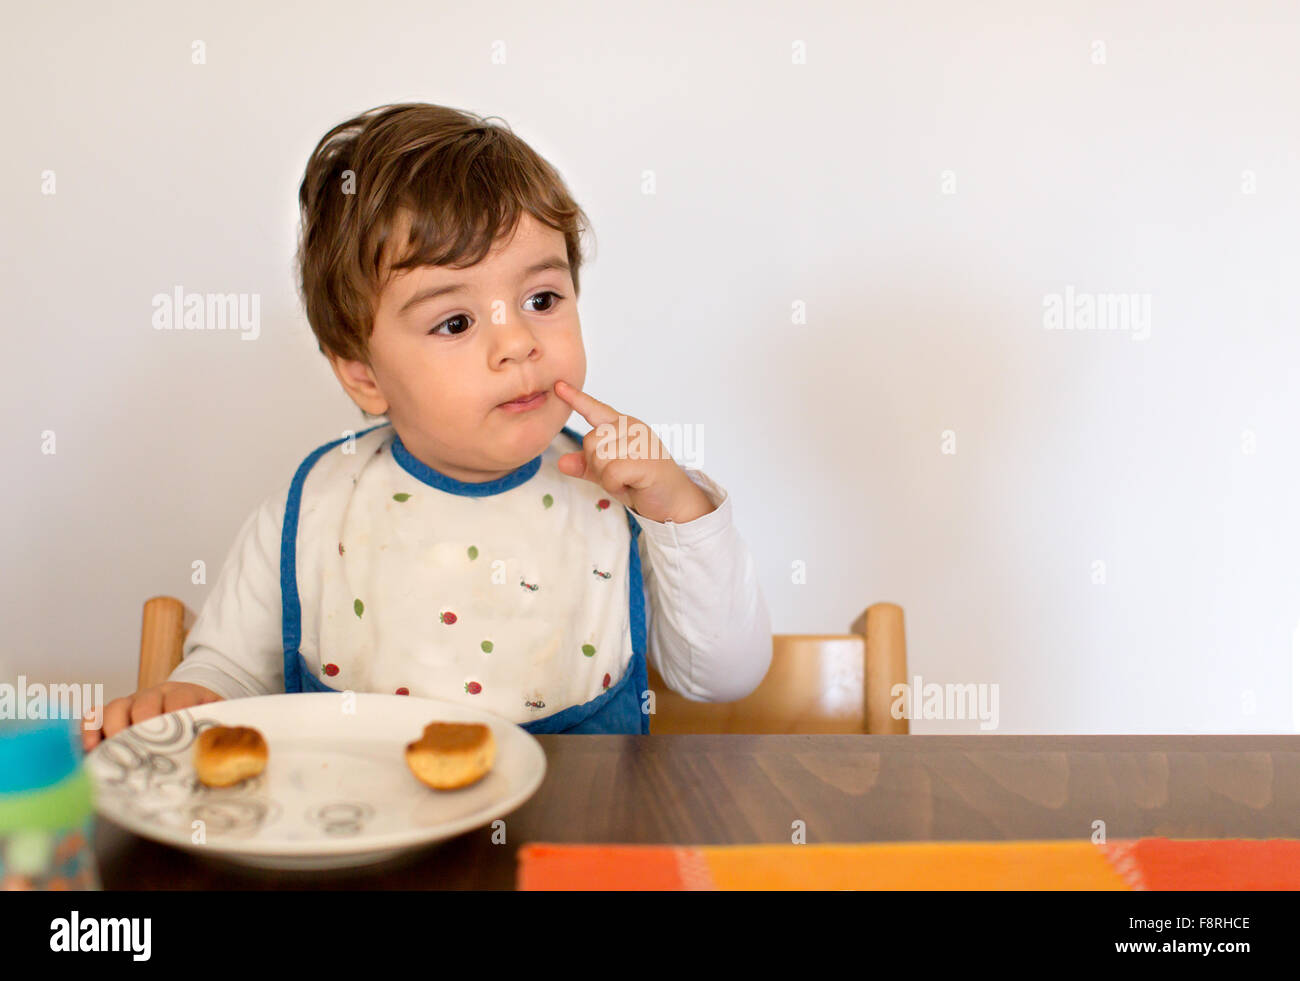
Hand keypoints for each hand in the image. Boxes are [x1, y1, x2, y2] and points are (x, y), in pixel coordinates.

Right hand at [81, 682, 223, 753]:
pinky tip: (90, 750)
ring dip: (113, 731)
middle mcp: (156, 694)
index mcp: (186, 694)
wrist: (191, 700)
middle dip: (141, 727)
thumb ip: (218, 730)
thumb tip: (221, 752)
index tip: (173, 741)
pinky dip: (89, 730)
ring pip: (116, 707)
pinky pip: (95, 715)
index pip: (178, 700)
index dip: (173, 717)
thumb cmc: (202, 718)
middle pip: (144, 703)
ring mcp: (132, 701)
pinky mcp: (114, 712)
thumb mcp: (216, 719)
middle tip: (142, 753)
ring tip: (115, 754)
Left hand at [553, 380, 714, 523]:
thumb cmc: (643, 483)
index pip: (596, 410)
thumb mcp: (609, 474)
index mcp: (624, 427)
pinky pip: (610, 473)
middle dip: (596, 464)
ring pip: (599, 458)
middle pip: (590, 441)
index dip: (576, 399)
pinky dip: (614, 485)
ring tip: (627, 479)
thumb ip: (587, 466)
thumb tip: (562, 462)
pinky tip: (631, 485)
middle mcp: (632, 429)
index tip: (558, 386)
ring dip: (607, 477)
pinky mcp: (645, 460)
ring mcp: (640, 442)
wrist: (674, 500)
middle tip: (618, 475)